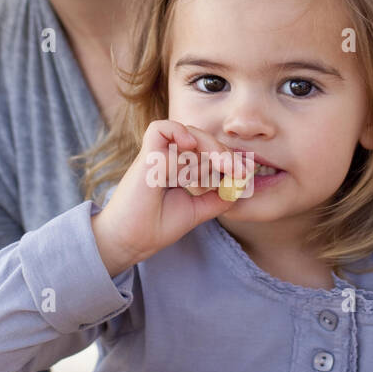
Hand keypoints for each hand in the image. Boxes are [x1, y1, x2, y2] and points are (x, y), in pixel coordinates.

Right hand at [91, 119, 252, 276]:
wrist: (129, 242)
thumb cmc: (154, 227)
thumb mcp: (196, 211)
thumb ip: (216, 199)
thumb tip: (239, 187)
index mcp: (177, 169)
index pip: (207, 152)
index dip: (227, 159)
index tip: (243, 175)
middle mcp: (166, 158)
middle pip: (201, 139)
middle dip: (224, 153)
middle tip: (238, 170)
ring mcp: (155, 156)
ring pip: (187, 132)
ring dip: (208, 147)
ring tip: (221, 166)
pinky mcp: (145, 157)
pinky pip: (160, 129)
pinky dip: (177, 132)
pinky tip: (190, 147)